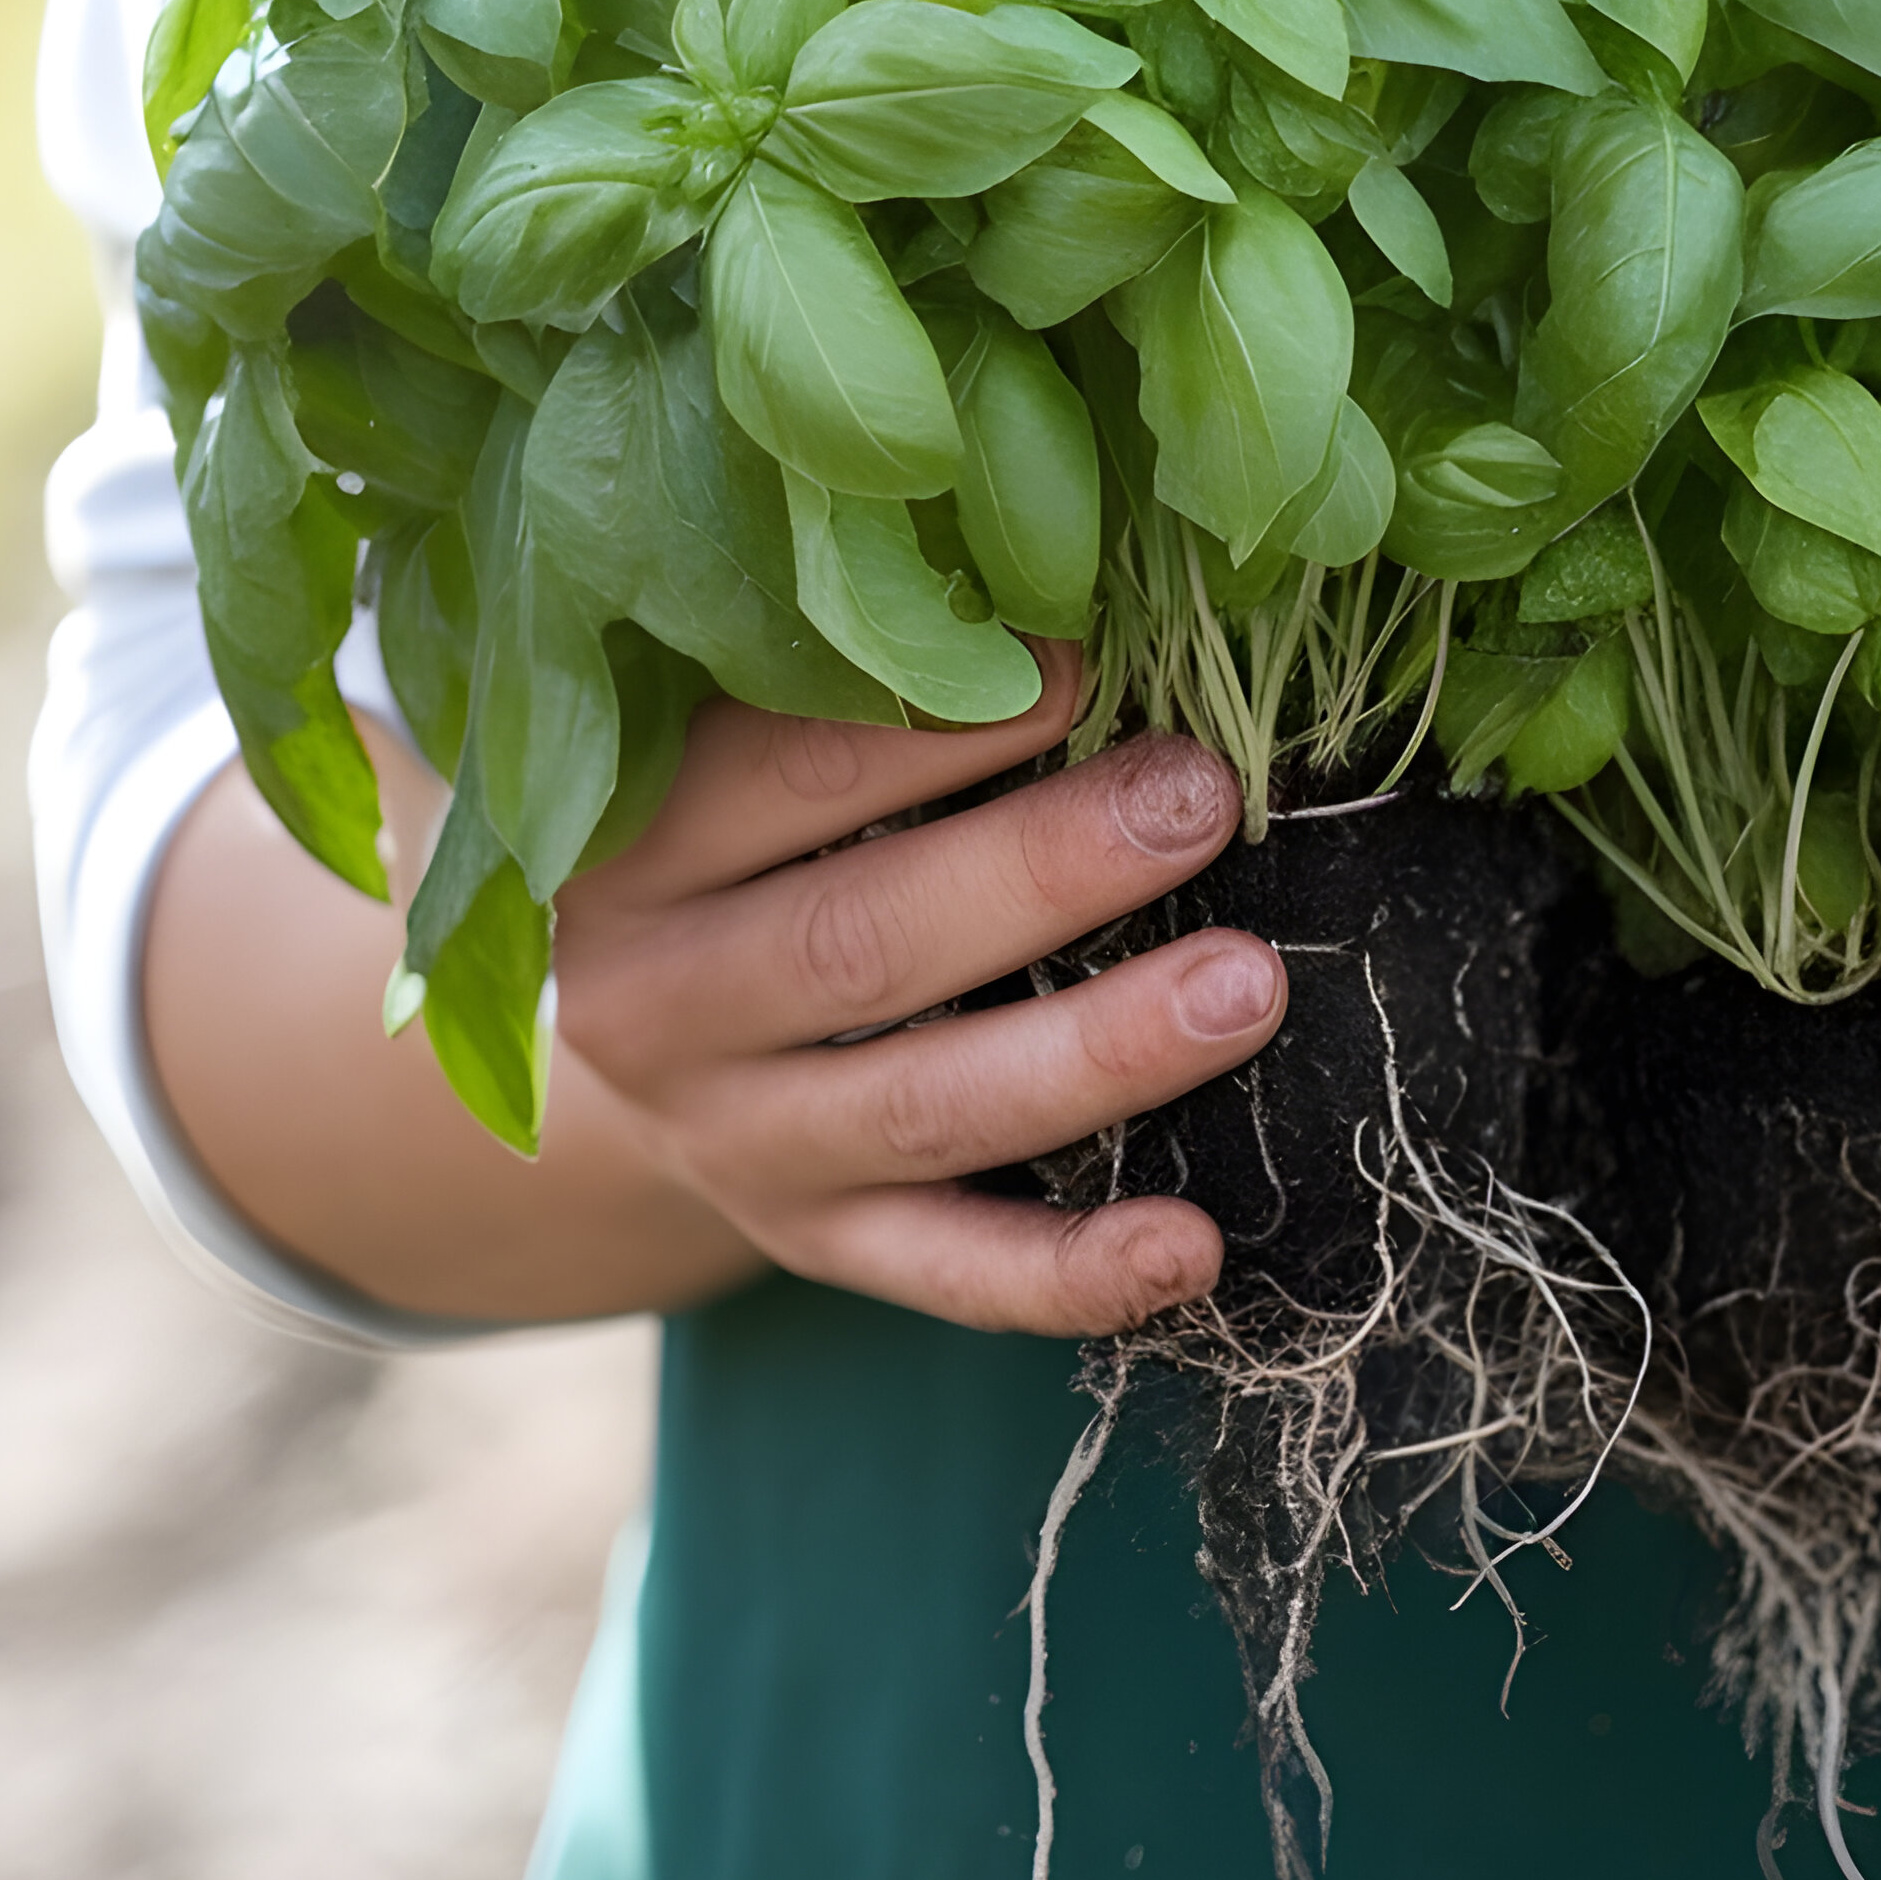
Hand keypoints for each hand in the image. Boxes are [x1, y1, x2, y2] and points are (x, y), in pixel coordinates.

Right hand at [540, 653, 1286, 1335]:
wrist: (635, 1046)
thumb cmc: (738, 845)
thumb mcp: (733, 753)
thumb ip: (858, 690)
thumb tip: (1073, 605)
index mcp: (632, 852)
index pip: (785, 773)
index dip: (943, 719)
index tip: (1089, 662)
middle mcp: (661, 1008)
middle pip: (865, 943)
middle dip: (1047, 871)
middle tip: (1202, 797)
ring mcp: (741, 1145)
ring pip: (929, 1110)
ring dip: (1098, 1052)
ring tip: (1248, 985)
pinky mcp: (822, 1245)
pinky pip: (954, 1274)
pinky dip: (1076, 1274)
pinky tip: (1195, 1248)